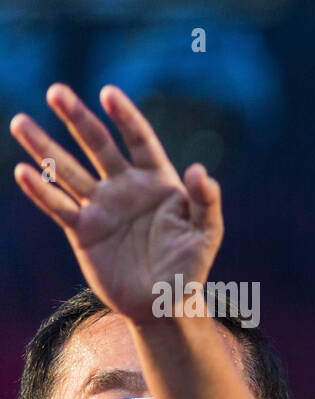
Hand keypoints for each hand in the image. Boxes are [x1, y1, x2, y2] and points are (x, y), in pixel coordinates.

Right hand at [9, 84, 222, 323]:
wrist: (163, 304)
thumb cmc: (190, 267)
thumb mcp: (206, 234)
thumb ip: (206, 202)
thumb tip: (198, 170)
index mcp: (158, 183)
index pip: (140, 141)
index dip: (125, 117)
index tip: (108, 94)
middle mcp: (126, 188)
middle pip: (98, 145)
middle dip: (78, 118)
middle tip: (55, 91)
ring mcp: (102, 207)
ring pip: (69, 171)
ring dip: (45, 148)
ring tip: (20, 122)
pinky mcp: (83, 230)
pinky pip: (59, 206)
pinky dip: (42, 191)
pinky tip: (25, 171)